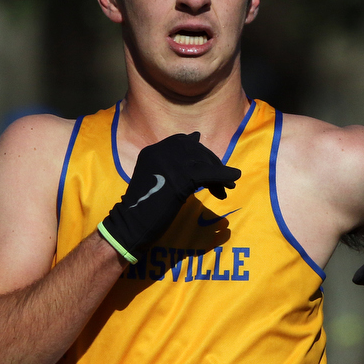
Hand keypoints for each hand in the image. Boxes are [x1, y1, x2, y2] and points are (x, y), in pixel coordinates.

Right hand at [100, 132, 240, 260]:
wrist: (131, 225)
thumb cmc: (146, 206)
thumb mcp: (159, 178)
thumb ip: (174, 163)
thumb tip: (196, 139)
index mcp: (154, 150)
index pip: (183, 142)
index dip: (201, 153)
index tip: (211, 166)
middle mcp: (161, 151)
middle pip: (196, 150)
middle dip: (213, 164)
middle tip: (224, 181)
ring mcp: (169, 164)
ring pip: (203, 161)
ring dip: (220, 173)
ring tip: (228, 187)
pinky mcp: (179, 178)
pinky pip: (208, 173)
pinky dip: (224, 176)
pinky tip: (233, 181)